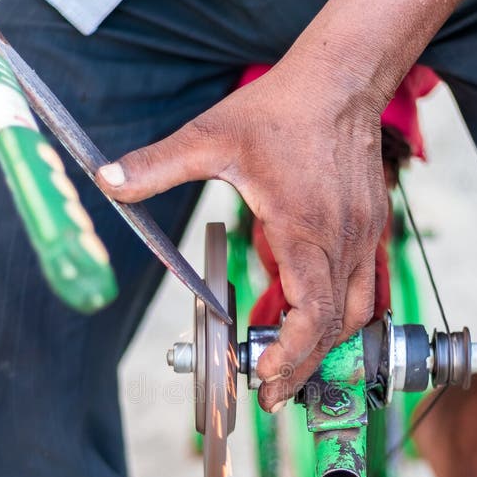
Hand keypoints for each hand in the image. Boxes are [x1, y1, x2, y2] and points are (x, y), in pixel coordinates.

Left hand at [97, 51, 387, 410]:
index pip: (313, 311)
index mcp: (304, 228)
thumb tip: (106, 180)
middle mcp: (341, 241)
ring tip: (291, 368)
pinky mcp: (370, 230)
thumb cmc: (281, 110)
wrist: (341, 80)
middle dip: (304, 368)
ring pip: (358, 313)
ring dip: (327, 347)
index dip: (292, 351)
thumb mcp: (211, 136)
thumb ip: (158, 163)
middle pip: (336, 327)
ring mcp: (362, 237)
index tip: (265, 373)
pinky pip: (366, 288)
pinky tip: (316, 325)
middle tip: (272, 396)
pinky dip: (342, 317)